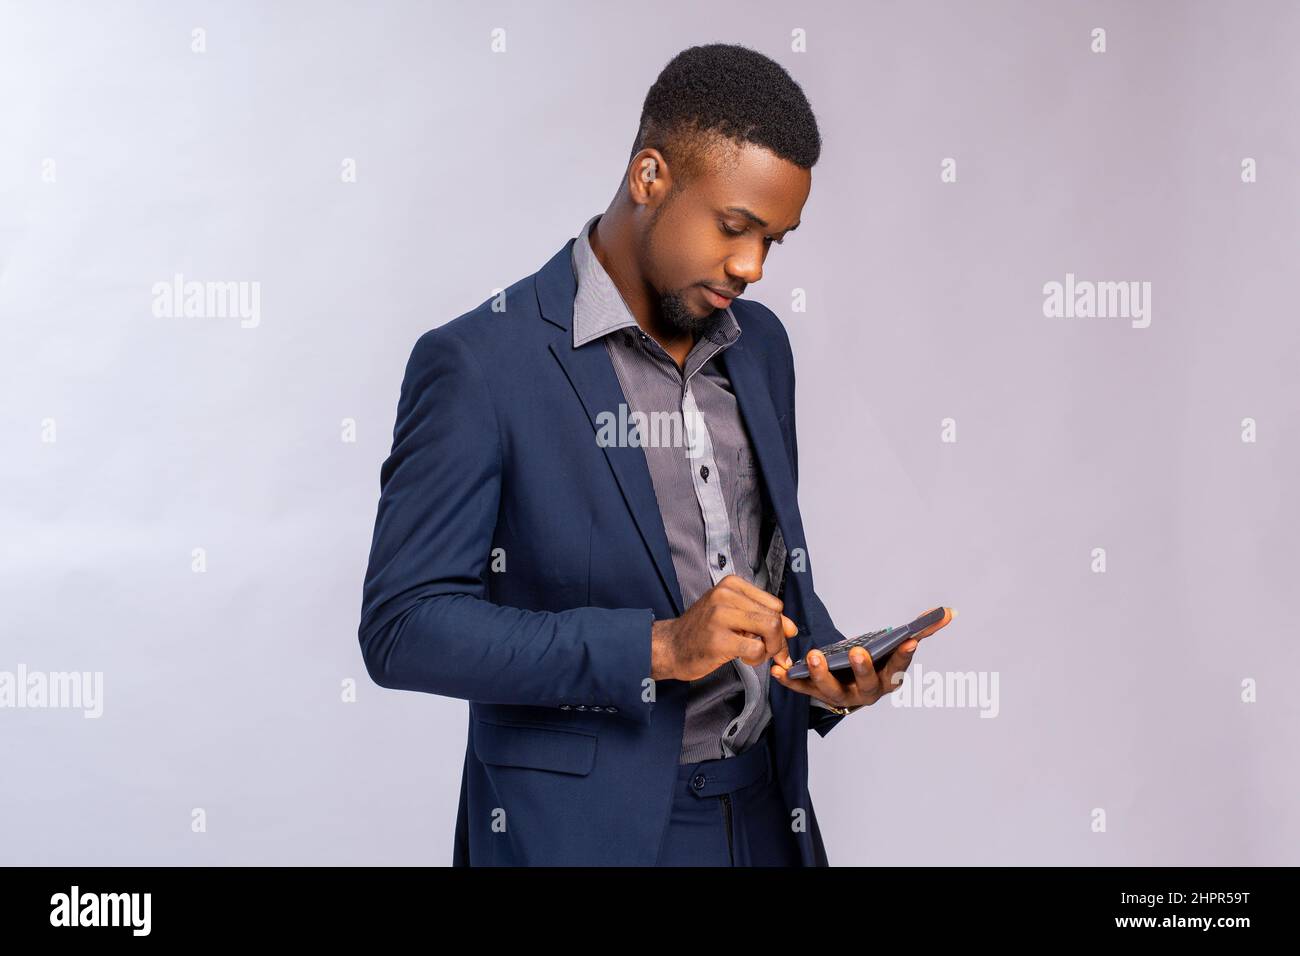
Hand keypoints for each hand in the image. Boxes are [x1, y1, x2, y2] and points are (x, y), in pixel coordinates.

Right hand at [650, 575, 798, 680]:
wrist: (671, 646)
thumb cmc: (702, 631)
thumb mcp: (732, 614)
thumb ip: (761, 617)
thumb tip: (792, 628)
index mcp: (730, 585)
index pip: (774, 604)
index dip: (780, 625)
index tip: (772, 639)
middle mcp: (725, 595)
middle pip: (775, 617)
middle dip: (779, 640)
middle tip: (770, 653)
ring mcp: (720, 617)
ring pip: (770, 629)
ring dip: (770, 649)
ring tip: (756, 654)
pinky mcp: (719, 640)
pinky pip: (756, 649)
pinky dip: (757, 659)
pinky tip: (744, 659)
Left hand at [770, 636, 922, 710]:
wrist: (851, 685)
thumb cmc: (876, 663)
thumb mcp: (897, 647)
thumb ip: (922, 629)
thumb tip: (948, 612)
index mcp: (887, 680)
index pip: (898, 670)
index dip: (904, 657)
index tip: (910, 641)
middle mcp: (865, 692)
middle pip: (865, 685)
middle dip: (861, 669)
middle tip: (856, 652)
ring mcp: (840, 695)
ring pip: (831, 691)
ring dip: (821, 675)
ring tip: (812, 656)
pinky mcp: (815, 693)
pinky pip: (802, 690)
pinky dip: (790, 682)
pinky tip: (779, 670)